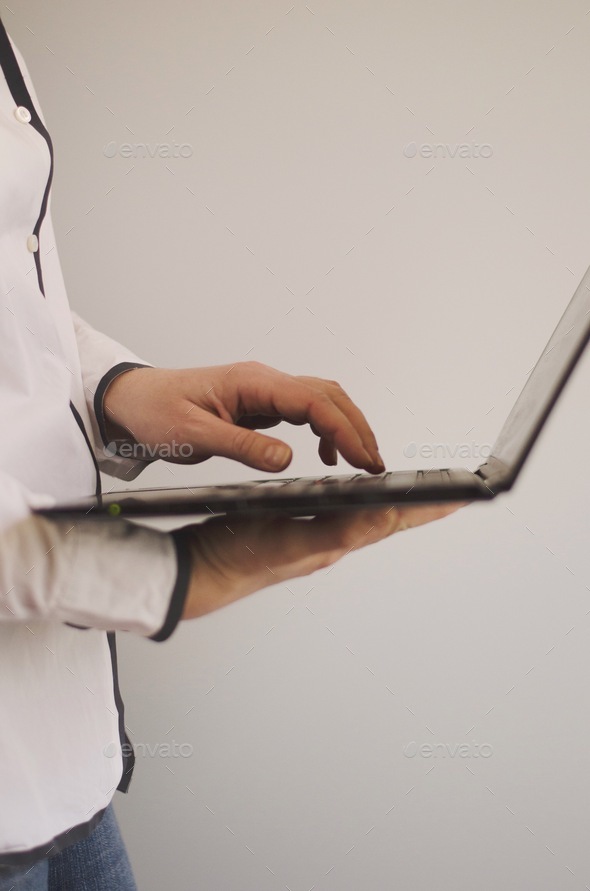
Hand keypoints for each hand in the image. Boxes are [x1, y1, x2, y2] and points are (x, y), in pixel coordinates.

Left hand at [102, 363, 384, 473]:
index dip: (344, 430)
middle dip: (357, 428)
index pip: (313, 402)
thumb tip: (287, 460)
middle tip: (375, 465)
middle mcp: (264, 381)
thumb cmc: (156, 411)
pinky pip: (305, 412)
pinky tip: (328, 456)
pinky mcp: (260, 404)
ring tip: (361, 463)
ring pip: (321, 401)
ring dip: (346, 427)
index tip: (363, 459)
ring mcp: (264, 391)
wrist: (134, 401)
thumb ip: (241, 447)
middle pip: (328, 396)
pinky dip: (325, 431)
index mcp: (252, 383)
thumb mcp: (193, 436)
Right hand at [180, 502, 464, 618]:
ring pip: (366, 515)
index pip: (394, 520)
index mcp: (336, 540)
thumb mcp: (290, 540)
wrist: (197, 571)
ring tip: (419, 493)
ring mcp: (314, 534)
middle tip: (454, 492)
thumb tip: (384, 515)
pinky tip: (358, 494)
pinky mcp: (295, 527)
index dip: (430, 508)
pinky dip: (359, 499)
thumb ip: (337, 529)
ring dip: (395, 503)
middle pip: (387, 518)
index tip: (464, 494)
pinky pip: (339, 511)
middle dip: (422, 506)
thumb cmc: (237, 558)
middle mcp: (330, 538)